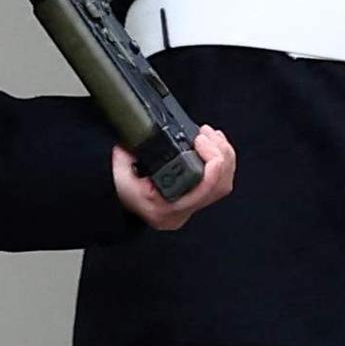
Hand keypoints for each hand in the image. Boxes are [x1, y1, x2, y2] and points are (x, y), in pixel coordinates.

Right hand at [108, 126, 240, 230]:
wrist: (120, 209)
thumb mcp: (120, 173)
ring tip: (211, 136)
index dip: (211, 163)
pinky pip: (219, 184)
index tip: (200, 139)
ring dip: (224, 157)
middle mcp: (182, 211)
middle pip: (219, 187)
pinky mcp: (196, 199)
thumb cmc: (122, 193)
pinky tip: (213, 146)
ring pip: (223, 186)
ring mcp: (191, 207)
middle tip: (207, 134)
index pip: (202, 191)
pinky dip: (222, 163)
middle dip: (221, 154)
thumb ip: (128, 155)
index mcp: (166, 206)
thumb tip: (135, 138)